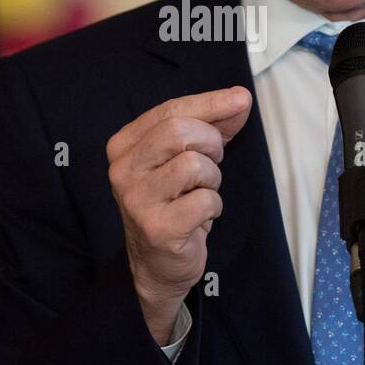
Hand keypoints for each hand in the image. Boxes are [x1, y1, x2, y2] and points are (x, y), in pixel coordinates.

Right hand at [106, 86, 252, 343]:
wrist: (157, 265)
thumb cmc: (174, 203)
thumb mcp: (186, 158)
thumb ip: (210, 126)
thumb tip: (240, 99)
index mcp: (124, 145)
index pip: (169, 111)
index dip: (210, 103)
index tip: (242, 99)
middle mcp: (123, 170)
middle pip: (178, 131)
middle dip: (211, 143)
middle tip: (214, 162)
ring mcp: (136, 200)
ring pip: (193, 164)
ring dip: (213, 178)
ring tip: (203, 192)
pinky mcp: (157, 228)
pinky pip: (204, 201)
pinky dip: (214, 206)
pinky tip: (202, 216)